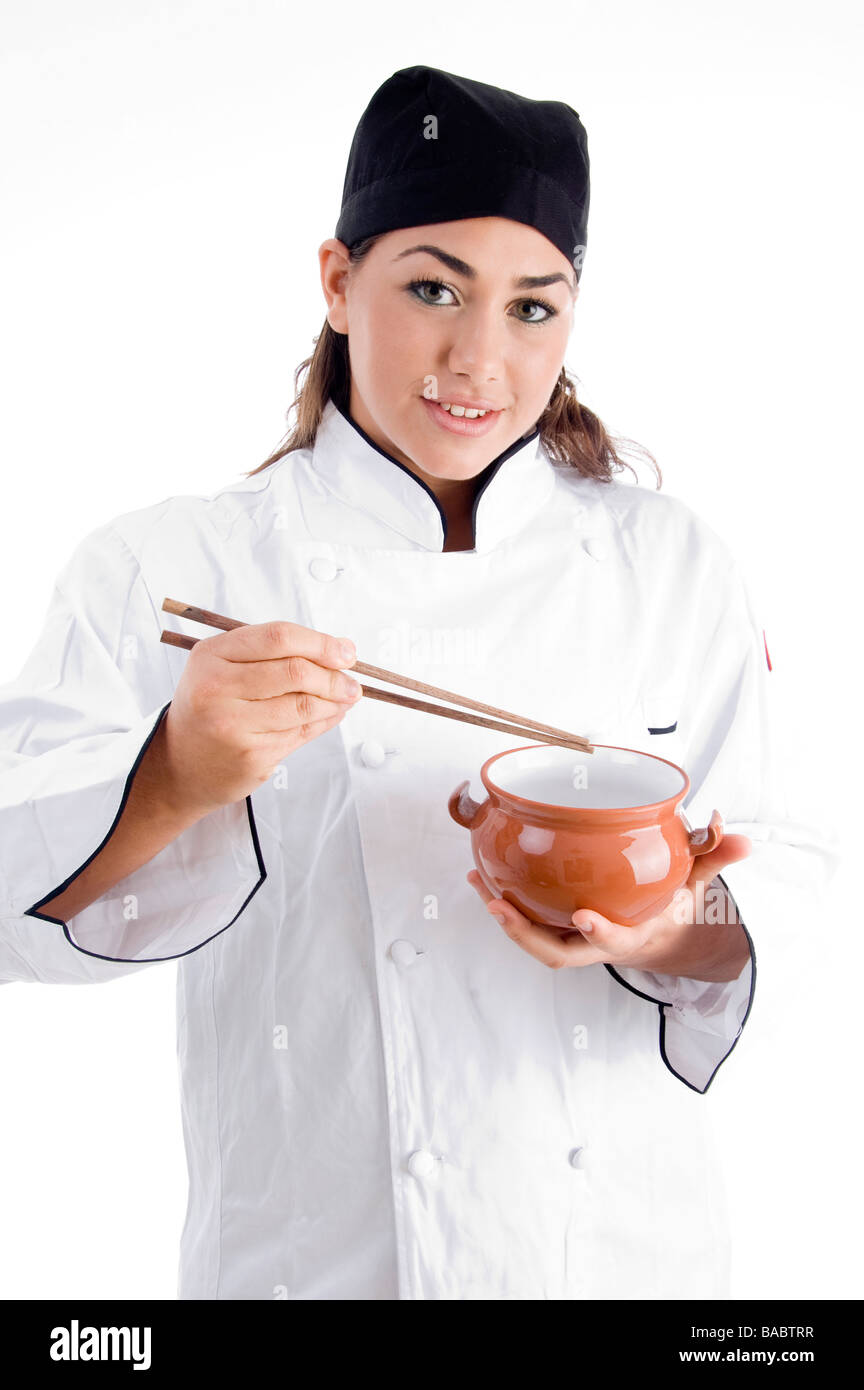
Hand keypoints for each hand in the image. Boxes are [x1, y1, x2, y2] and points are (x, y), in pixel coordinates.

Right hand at [159, 620, 362, 816]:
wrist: (180, 764)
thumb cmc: (209, 708)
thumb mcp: (222, 668)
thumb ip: (272, 654)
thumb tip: (339, 650)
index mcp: (211, 655)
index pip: (278, 637)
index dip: (320, 642)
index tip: (345, 651)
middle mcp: (217, 688)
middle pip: (295, 671)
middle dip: (334, 675)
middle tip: (352, 681)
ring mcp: (233, 725)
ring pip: (303, 705)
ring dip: (334, 700)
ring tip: (346, 697)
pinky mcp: (251, 755)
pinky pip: (301, 732)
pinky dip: (325, 720)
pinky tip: (332, 714)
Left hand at [467, 833, 752, 982]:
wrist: (658, 935)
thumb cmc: (671, 904)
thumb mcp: (696, 883)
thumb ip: (714, 857)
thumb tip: (739, 835)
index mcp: (633, 935)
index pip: (615, 941)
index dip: (601, 932)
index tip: (586, 915)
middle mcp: (597, 943)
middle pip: (556, 953)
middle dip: (525, 933)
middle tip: (499, 905)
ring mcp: (573, 939)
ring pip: (533, 939)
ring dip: (503, 917)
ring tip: (479, 883)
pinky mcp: (556, 927)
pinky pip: (526, 921)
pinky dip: (503, 902)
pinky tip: (481, 874)